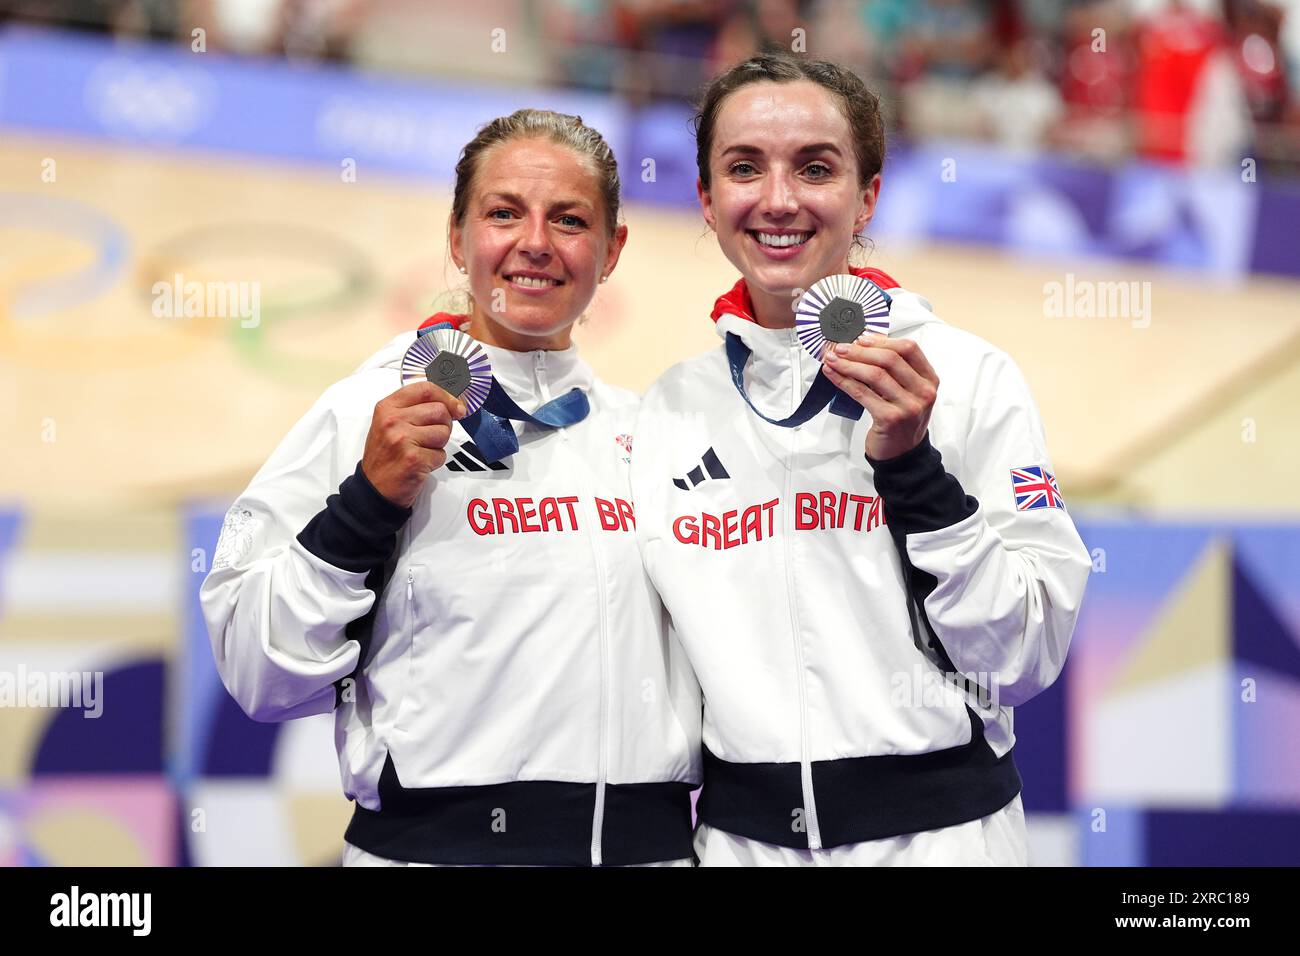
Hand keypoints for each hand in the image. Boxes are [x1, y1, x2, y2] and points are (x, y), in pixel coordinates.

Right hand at [361, 381, 465, 507]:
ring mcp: (402, 439)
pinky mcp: (414, 459)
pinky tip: (420, 464)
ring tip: (421, 450)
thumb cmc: (386, 454)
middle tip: (431, 437)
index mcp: (387, 407)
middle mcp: (393, 420)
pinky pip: (441, 454)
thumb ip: (415, 408)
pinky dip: (435, 461)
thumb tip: (453, 402)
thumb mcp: (390, 423)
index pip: (426, 389)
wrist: (374, 487)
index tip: (456, 407)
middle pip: (439, 411)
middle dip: (443, 425)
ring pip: (443, 432)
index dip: (447, 396)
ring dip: (439, 444)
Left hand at [822, 333, 938, 460]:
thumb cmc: (902, 420)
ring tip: (832, 360)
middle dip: (860, 351)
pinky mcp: (890, 418)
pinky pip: (862, 393)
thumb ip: (895, 370)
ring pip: (874, 375)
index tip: (861, 338)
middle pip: (890, 359)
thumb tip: (863, 345)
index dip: (882, 340)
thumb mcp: (908, 392)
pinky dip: (844, 381)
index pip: (909, 349)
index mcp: (929, 380)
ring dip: (849, 364)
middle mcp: (923, 392)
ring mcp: (908, 406)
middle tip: (840, 348)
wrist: (903, 454)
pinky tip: (833, 375)